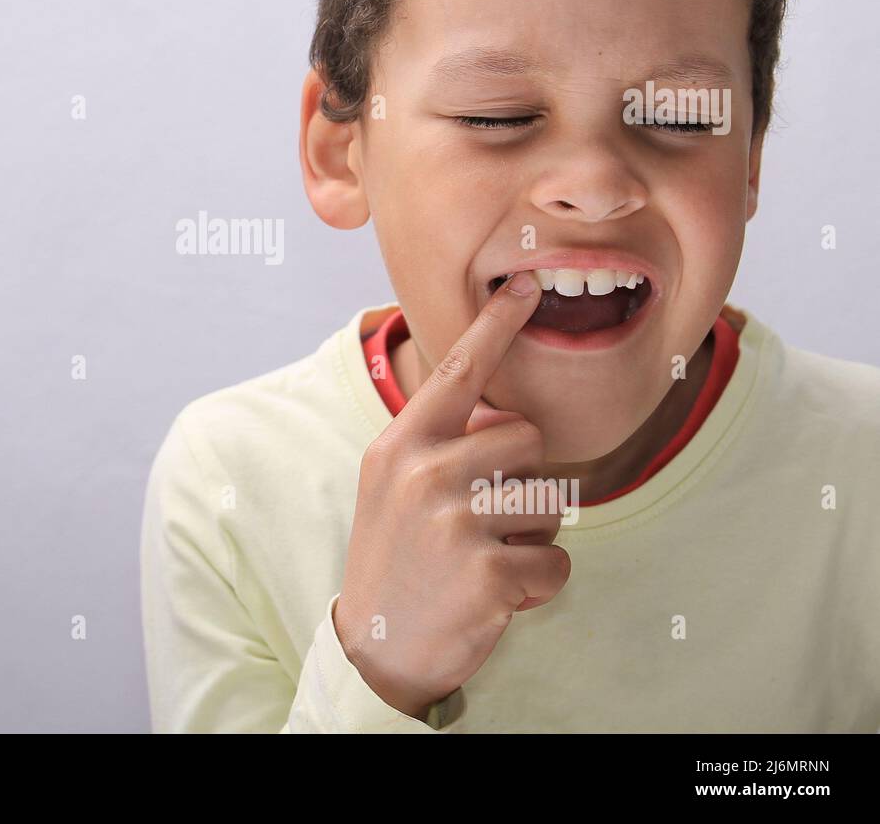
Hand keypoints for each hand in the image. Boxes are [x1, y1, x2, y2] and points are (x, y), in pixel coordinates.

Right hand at [334, 272, 571, 719]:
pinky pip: (556, 562)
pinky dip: (538, 585)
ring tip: (484, 558)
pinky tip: (495, 595)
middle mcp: (424, 472)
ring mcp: (453, 521)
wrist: (375, 646)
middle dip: (521, 479)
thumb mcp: (392, 487)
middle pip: (526, 438)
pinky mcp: (486, 572)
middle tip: (481, 522)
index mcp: (401, 445)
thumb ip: (436, 444)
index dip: (495, 326)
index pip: (456, 372)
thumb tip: (497, 412)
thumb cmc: (396, 557)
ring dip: (532, 535)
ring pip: (550, 501)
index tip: (525, 286)